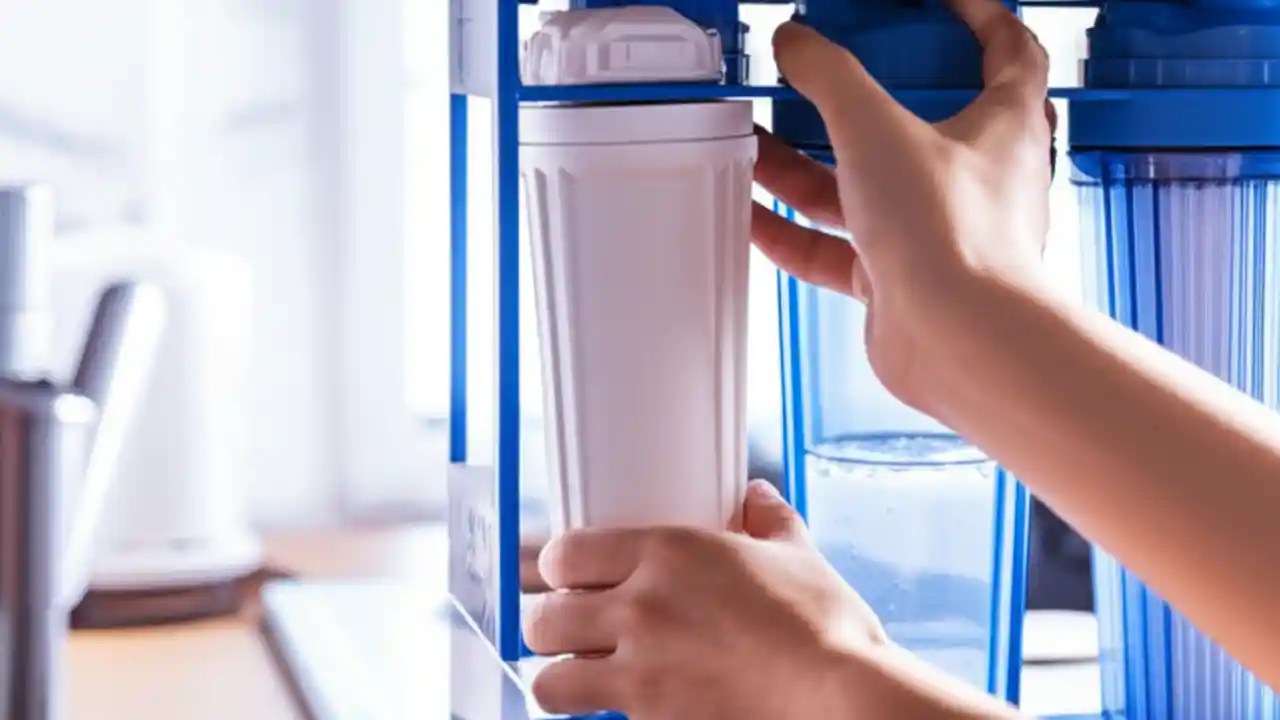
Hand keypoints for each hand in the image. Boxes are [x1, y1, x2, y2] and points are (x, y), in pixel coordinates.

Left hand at [524, 481, 884, 718]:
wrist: (839, 697)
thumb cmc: (824, 627)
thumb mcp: (798, 556)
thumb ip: (768, 521)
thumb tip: (757, 497)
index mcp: (668, 553)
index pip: (565, 553)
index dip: (558, 567)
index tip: (570, 576)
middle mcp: (642, 608)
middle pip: (543, 617)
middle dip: (548, 624)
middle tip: (570, 628)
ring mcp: (641, 670)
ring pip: (549, 677)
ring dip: (559, 675)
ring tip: (579, 674)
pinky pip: (592, 716)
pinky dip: (595, 711)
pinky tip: (619, 704)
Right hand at [753, 0, 1054, 410]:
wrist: (958, 338)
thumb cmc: (956, 238)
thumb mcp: (877, 129)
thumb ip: (831, 77)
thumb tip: (797, 42)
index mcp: (1001, 127)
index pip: (1008, 54)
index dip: (981, 18)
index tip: (947, 4)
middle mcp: (974, 179)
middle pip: (914, 124)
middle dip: (856, 102)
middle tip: (820, 77)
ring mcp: (934, 232)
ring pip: (863, 188)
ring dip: (807, 168)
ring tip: (757, 143)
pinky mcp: (897, 280)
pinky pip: (836, 249)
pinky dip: (793, 232)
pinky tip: (753, 217)